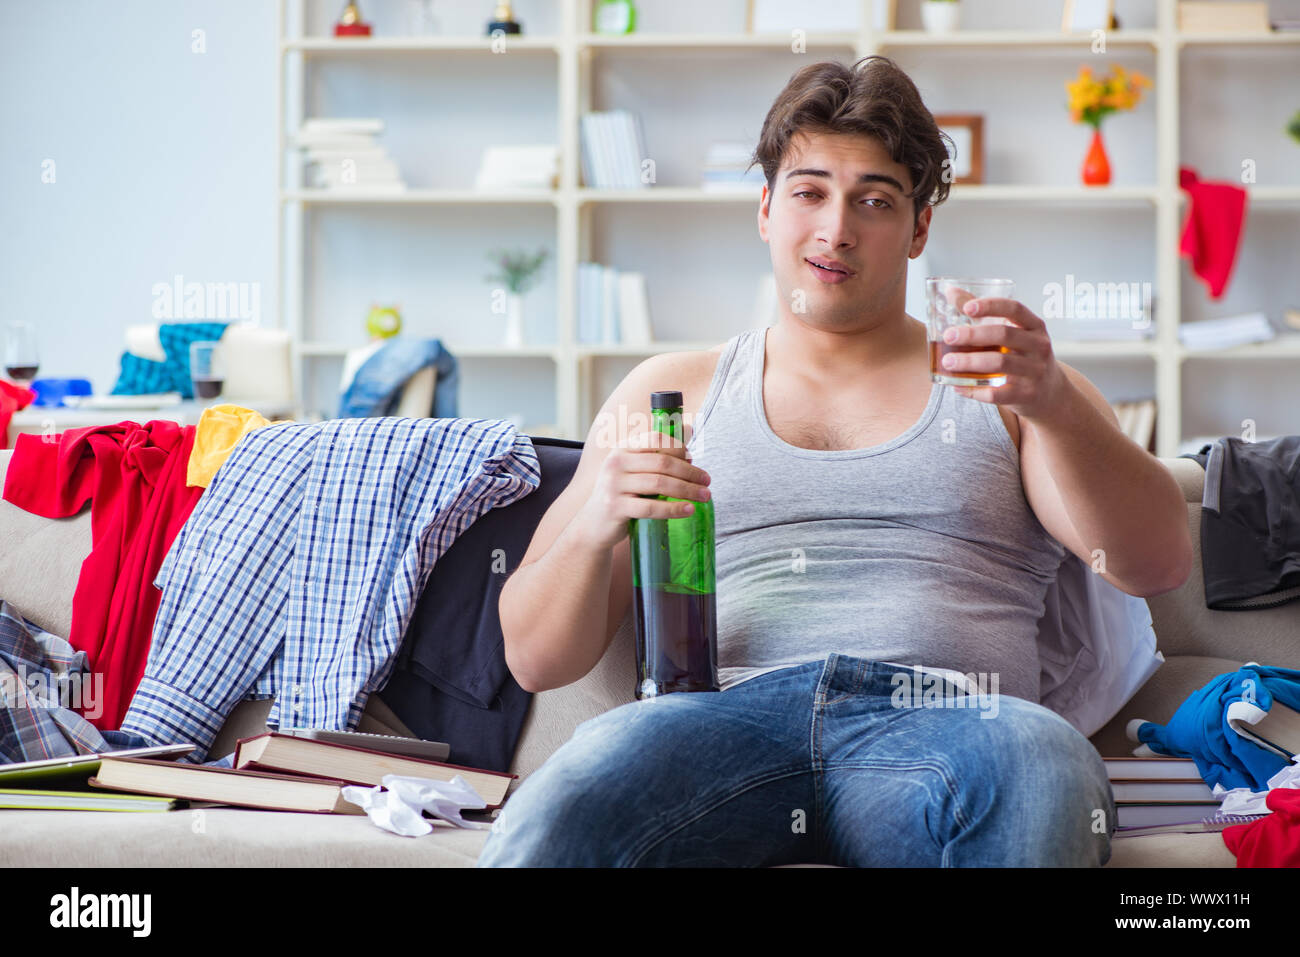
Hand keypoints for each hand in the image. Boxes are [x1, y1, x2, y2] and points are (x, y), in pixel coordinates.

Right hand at [575, 426, 712, 550]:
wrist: (594, 524)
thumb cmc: (622, 494)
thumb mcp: (633, 471)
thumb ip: (656, 455)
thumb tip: (689, 429)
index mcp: (622, 449)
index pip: (655, 439)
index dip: (679, 447)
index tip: (694, 459)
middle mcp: (616, 463)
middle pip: (662, 463)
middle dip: (690, 472)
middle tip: (707, 481)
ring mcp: (613, 485)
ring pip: (659, 484)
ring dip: (687, 490)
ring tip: (704, 496)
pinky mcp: (615, 507)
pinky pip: (650, 507)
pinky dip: (673, 509)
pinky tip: (689, 510)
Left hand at [940, 297, 1067, 421]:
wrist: (1050, 394)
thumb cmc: (1024, 356)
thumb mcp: (1014, 333)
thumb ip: (983, 314)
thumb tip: (951, 292)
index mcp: (1034, 327)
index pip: (1015, 309)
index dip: (991, 306)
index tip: (968, 308)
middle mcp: (1038, 346)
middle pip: (1004, 335)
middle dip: (973, 335)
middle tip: (948, 336)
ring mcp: (1034, 371)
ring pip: (1000, 363)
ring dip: (970, 362)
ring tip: (947, 361)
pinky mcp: (1026, 395)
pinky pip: (997, 393)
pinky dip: (974, 389)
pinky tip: (957, 385)